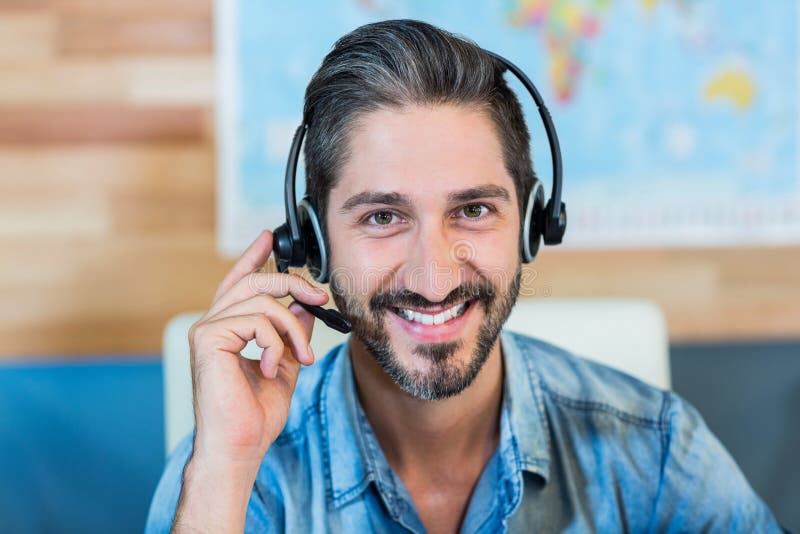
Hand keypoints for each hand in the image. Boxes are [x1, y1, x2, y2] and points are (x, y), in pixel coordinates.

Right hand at [187, 229, 328, 467]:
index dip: (254, 257)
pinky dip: (275, 342)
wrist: (240, 445)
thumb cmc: (255, 415)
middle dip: (292, 282)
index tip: (270, 238)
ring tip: (302, 357)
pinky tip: (273, 368)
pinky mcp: (208, 338)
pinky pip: (256, 320)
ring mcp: (207, 329)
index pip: (240, 283)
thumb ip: (291, 332)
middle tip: (319, 295)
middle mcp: (213, 324)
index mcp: (228, 330)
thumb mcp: (285, 364)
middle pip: (254, 282)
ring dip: (292, 328)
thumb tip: (303, 304)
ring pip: (262, 300)